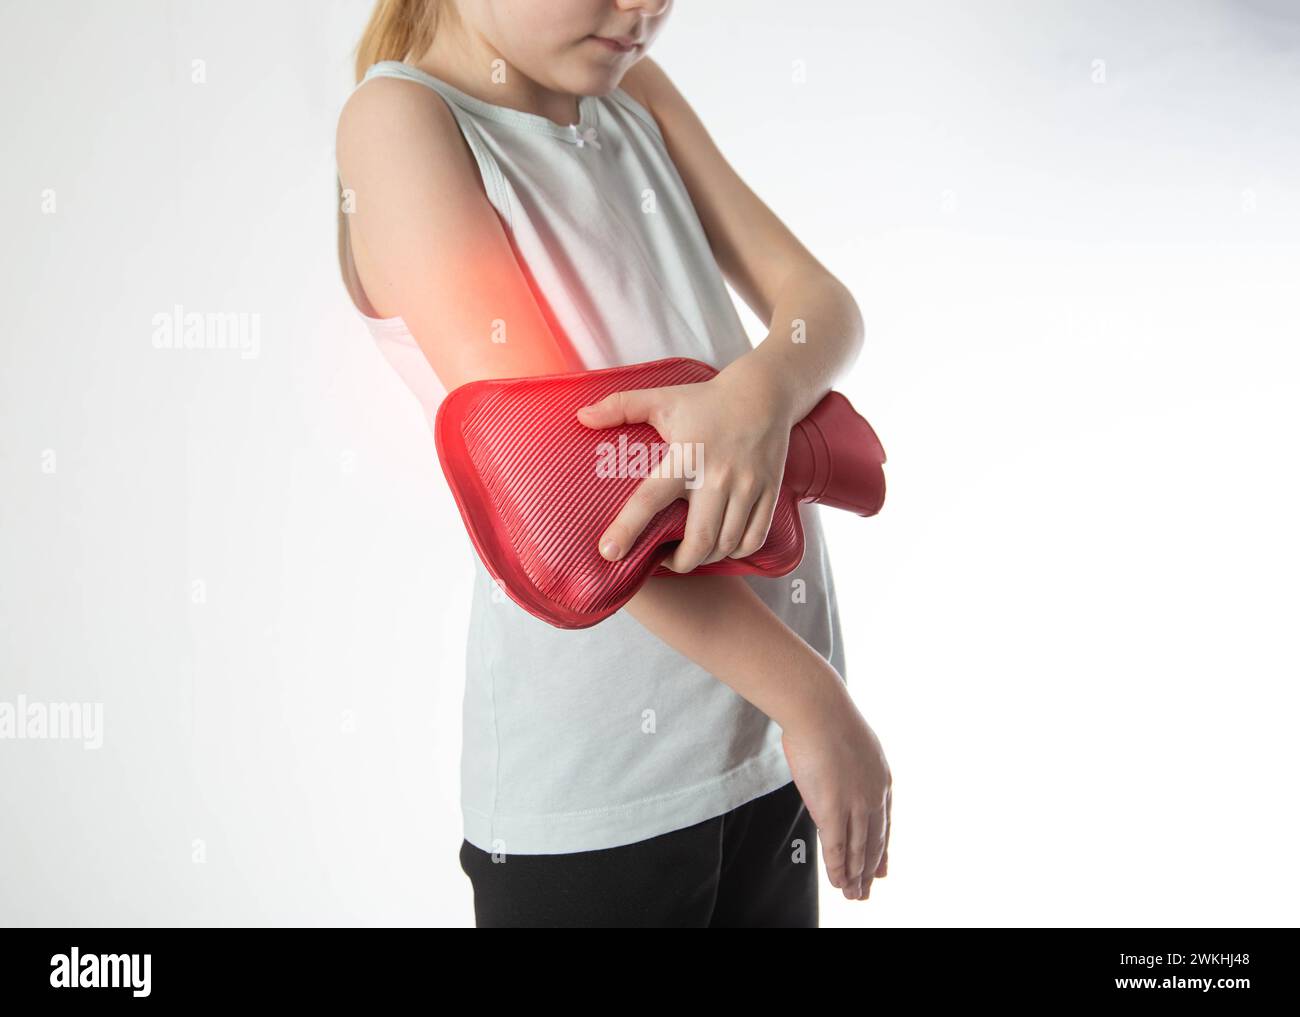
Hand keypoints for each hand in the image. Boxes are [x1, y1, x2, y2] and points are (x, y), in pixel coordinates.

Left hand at [575, 359, 796, 571]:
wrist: (764, 392)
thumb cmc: (706, 399)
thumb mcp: (662, 398)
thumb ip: (620, 407)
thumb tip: (581, 417)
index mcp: (686, 455)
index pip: (650, 498)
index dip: (628, 528)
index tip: (609, 552)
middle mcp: (718, 475)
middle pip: (698, 539)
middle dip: (679, 562)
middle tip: (664, 561)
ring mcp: (748, 486)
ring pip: (727, 542)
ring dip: (706, 557)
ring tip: (691, 554)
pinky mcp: (770, 491)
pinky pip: (755, 537)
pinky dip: (737, 550)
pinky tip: (723, 546)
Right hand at [781, 700, 891, 899]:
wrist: (818, 707)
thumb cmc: (825, 716)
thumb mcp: (851, 743)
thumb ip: (850, 765)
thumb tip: (839, 770)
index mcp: (881, 778)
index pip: (885, 823)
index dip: (882, 849)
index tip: (882, 870)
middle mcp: (874, 795)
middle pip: (875, 841)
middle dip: (871, 869)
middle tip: (868, 890)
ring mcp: (855, 803)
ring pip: (858, 849)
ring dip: (856, 875)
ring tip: (854, 895)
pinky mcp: (832, 808)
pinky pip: (837, 847)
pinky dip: (839, 868)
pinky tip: (839, 882)